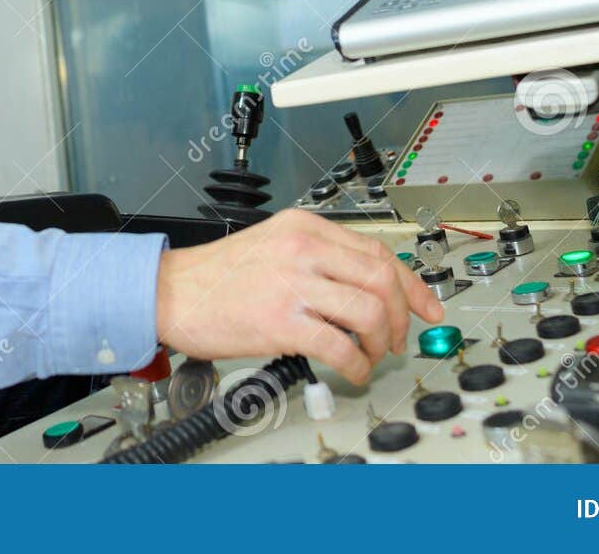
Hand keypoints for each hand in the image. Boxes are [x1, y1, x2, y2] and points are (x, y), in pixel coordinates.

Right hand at [154, 209, 443, 383]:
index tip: (427, 306)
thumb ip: (318, 257)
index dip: (412, 284)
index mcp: (305, 226)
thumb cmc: (217, 275)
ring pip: (370, 312)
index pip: (378, 251)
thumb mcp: (274, 244)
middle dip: (402, 317)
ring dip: (381, 343)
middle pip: (382, 280)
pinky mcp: (282, 321)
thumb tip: (366, 288)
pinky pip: (340, 346)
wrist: (171, 292)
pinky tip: (351, 372)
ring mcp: (294, 284)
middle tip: (397, 339)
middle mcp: (304, 248)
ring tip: (371, 356)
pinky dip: (356, 365)